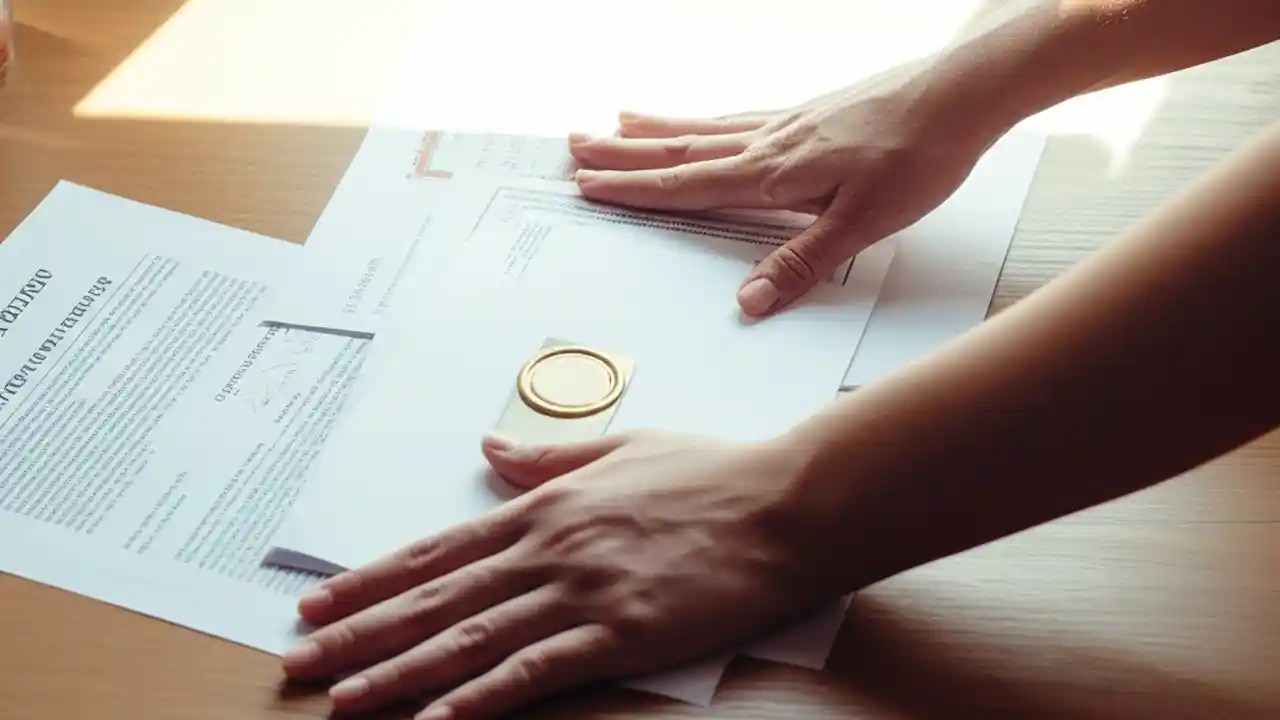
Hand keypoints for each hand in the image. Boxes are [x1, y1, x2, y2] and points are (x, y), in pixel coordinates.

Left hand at [281, 430, 834, 718]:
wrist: (785, 502)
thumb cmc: (711, 474)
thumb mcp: (622, 447)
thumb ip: (548, 455)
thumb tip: (491, 445)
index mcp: (546, 506)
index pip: (437, 550)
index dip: (370, 579)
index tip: (317, 601)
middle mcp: (548, 548)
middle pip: (435, 599)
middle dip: (359, 632)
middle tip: (297, 661)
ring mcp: (581, 591)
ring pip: (469, 638)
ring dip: (398, 671)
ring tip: (341, 698)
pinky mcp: (620, 633)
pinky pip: (535, 670)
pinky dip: (480, 698)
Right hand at [569, 62, 1004, 315]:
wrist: (961, 94)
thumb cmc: (919, 156)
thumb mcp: (864, 224)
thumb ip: (802, 263)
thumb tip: (748, 302)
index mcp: (774, 175)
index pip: (688, 186)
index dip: (636, 191)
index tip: (589, 188)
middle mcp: (769, 143)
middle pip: (681, 150)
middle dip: (624, 155)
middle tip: (574, 149)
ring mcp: (786, 123)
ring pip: (703, 128)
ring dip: (654, 131)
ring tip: (614, 124)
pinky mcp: (808, 114)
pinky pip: (736, 116)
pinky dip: (704, 118)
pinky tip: (699, 119)